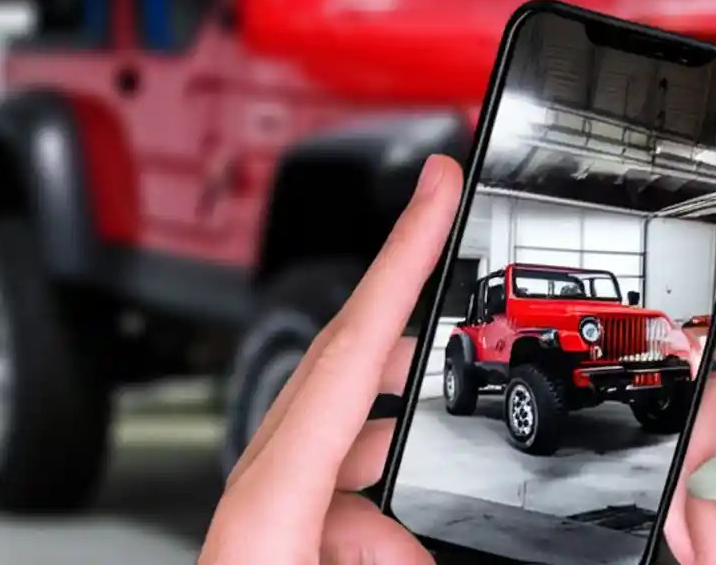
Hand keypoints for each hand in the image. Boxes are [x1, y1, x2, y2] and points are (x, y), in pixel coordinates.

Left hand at [198, 154, 461, 563]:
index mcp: (268, 510)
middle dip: (409, 312)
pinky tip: (415, 538)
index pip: (346, 353)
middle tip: (452, 261)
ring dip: (405, 426)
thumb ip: (403, 556)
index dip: (402, 258)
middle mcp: (259, 502)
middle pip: (342, 370)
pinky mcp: (273, 542)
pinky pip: (336, 487)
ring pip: (343, 435)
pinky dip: (384, 498)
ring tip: (457, 433)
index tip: (435, 188)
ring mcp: (264, 519)